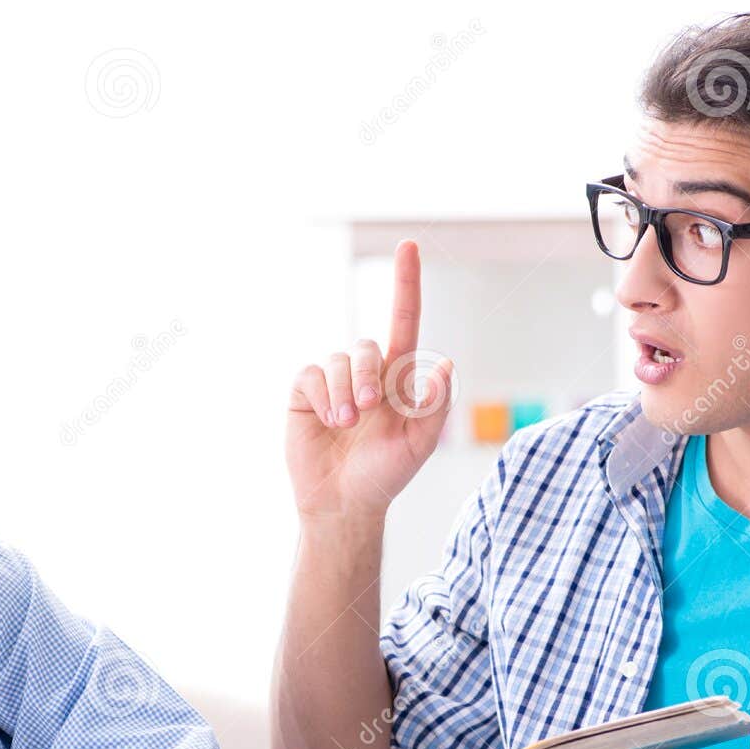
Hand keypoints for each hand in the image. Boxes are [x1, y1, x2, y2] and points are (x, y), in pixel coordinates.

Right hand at [286, 240, 456, 519]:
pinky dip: (321, 396)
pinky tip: (327, 421)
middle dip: (367, 375)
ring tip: (345, 424)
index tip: (408, 245)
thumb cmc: (385, 475)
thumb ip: (434, 406)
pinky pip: (311, 374)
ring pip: (338, 360)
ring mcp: (333, 382)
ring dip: (344, 391)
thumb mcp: (419, 445)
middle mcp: (365, 373)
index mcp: (397, 379)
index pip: (403, 321)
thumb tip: (445, 364)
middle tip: (367, 410)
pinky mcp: (304, 393)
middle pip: (367, 345)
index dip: (406, 283)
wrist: (344, 503)